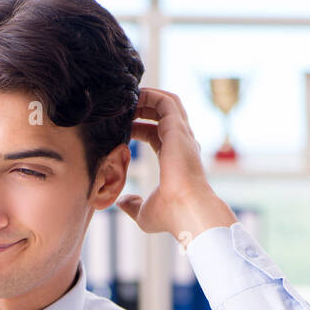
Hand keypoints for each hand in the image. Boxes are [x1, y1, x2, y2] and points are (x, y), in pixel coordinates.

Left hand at [116, 87, 235, 247]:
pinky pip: (165, 102)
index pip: (157, 134)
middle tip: (122, 108)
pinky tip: (133, 96)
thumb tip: (122, 202)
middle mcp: (182, 144)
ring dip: (147, 97)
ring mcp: (182, 135)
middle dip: (143, 107)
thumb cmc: (171, 215)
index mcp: (175, 159)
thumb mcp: (144, 212)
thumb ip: (133, 205)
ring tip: (127, 96)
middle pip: (163, 115)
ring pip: (167, 103)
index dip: (139, 128)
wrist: (188, 210)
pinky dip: (150, 95)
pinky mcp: (178, 128)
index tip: (122, 128)